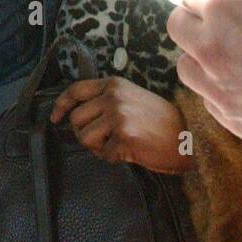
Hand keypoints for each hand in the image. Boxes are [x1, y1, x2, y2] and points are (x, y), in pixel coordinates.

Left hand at [50, 76, 192, 173]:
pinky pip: (103, 154)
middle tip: (104, 139)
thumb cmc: (159, 120)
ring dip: (98, 147)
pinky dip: (114, 157)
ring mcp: (119, 116)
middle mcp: (114, 97)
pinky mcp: (124, 137)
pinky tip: (131, 150)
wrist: (186, 134)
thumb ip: (107, 100)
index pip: (77, 89)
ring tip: (119, 144)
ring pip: (85, 138)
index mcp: (115, 84)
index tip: (55, 117)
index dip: (61, 105)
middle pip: (76, 119)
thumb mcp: (132, 98)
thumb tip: (76, 115)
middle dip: (84, 134)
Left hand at [168, 0, 241, 143]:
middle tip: (215, 25)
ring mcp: (214, 84)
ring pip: (186, 66)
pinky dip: (221, 92)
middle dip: (194, 23)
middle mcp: (211, 44)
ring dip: (201, 60)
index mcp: (226, 7)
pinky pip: (210, 99)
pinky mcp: (226, 115)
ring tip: (226, 60)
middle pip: (178, 25)